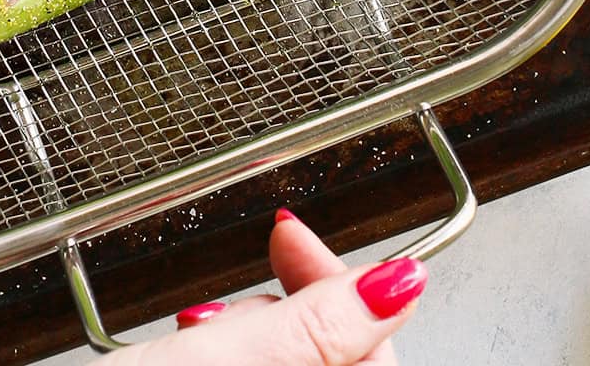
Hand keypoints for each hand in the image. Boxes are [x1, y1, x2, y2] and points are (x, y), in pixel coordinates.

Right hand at [120, 210, 425, 365]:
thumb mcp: (230, 363)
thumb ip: (328, 321)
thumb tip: (402, 282)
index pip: (377, 351)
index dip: (339, 282)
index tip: (289, 237)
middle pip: (335, 362)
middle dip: (287, 314)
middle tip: (236, 294)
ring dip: (249, 342)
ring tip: (194, 338)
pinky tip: (187, 359)